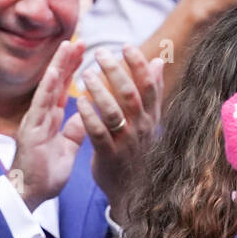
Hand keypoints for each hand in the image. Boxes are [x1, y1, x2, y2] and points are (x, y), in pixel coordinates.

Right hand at [14, 39, 86, 211]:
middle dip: (67, 61)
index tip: (84, 52)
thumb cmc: (45, 176)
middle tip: (80, 40)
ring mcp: (35, 121)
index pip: (63, 90)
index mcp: (50, 121)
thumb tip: (86, 117)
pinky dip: (48, 87)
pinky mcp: (31, 131)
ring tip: (68, 45)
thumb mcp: (67, 150)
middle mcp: (41, 116)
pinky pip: (40, 105)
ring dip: (58, 65)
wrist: (29, 196)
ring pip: (48, 87)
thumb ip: (74, 132)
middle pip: (56, 83)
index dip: (73, 70)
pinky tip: (55, 71)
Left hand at [76, 45, 163, 223]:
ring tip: (85, 74)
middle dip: (115, 71)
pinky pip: (98, 133)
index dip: (139, 65)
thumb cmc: (137, 150)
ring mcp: (125, 143)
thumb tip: (158, 61)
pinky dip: (88, 116)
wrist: (133, 191)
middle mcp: (141, 129)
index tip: (126, 46)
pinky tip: (78, 102)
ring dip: (99, 91)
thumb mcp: (149, 121)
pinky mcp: (109, 156)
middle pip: (130, 94)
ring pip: (113, 112)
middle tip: (99, 53)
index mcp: (151, 118)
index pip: (149, 86)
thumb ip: (153, 92)